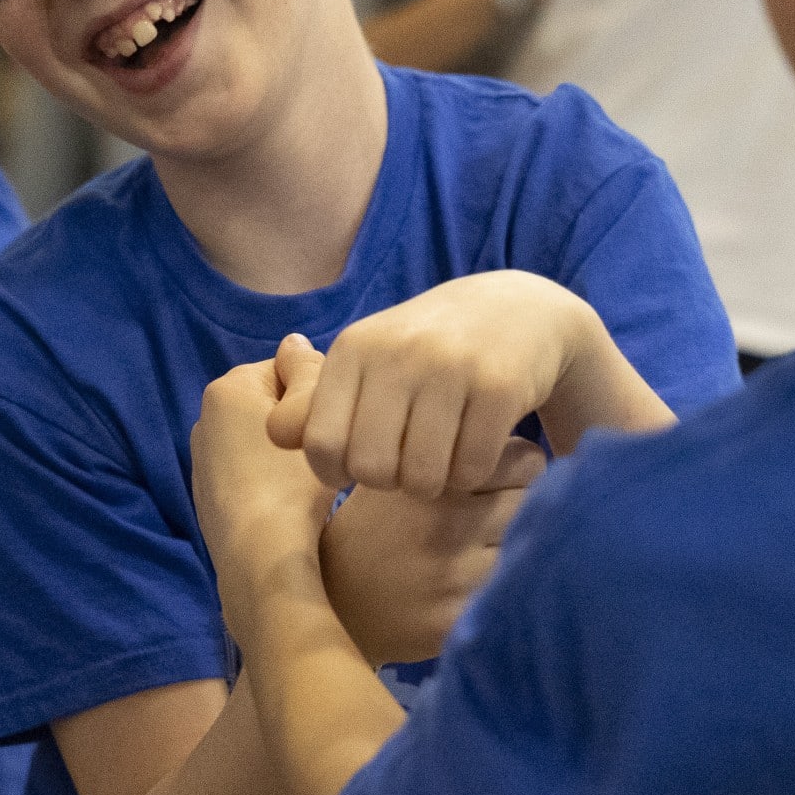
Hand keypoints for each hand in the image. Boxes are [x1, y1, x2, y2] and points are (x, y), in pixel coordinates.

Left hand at [193, 335, 337, 588]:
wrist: (261, 561)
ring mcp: (201, 460)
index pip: (288, 369)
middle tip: (322, 456)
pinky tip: (285, 504)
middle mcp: (204, 419)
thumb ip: (310, 370)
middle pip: (272, 404)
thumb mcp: (315, 416)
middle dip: (299, 423)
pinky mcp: (205, 496)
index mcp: (226, 389)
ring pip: (261, 440)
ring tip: (306, 484)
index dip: (318, 396)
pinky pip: (247, 472)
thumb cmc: (292, 485)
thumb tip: (294, 342)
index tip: (332, 426)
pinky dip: (267, 480)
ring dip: (285, 453)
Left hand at [268, 271, 608, 496]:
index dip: (335, 472)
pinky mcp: (500, 386)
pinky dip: (471, 475)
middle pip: (371, 469)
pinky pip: (470, 469)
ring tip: (439, 460)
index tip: (357, 465)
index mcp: (356, 347)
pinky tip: (474, 451)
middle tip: (405, 465)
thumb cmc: (426, 351)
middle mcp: (399, 352)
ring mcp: (452, 367)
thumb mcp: (368, 359)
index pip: (319, 443)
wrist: (520, 310)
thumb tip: (274, 435)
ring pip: (422, 476)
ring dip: (432, 484)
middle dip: (388, 482)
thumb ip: (316, 400)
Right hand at [321, 438, 544, 664]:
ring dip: (514, 551)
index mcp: (435, 481)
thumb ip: (448, 450)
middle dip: (521, 507)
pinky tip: (475, 587)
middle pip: (533, 504)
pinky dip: (500, 591)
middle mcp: (449, 526)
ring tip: (486, 553)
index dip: (517, 470)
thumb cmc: (371, 527)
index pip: (527, 461)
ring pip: (526, 551)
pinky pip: (508, 595)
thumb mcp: (397, 471)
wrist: (328, 598)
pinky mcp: (456, 620)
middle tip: (497, 518)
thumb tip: (515, 436)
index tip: (501, 481)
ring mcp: (455, 577)